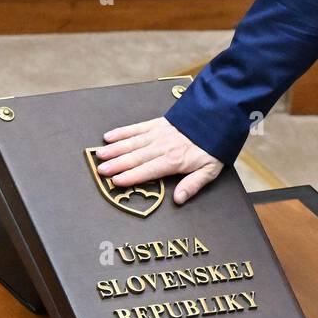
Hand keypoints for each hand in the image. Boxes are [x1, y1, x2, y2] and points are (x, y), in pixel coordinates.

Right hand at [94, 117, 223, 204]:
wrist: (218, 118)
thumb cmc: (213, 147)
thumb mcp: (210, 170)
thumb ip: (193, 185)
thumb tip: (178, 199)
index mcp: (174, 160)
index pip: (149, 170)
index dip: (132, 176)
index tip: (116, 181)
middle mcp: (163, 146)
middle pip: (137, 157)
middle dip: (117, 164)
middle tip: (100, 170)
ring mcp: (159, 133)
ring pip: (133, 142)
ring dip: (116, 149)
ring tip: (100, 154)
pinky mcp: (157, 123)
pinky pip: (137, 128)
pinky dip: (122, 132)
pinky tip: (109, 136)